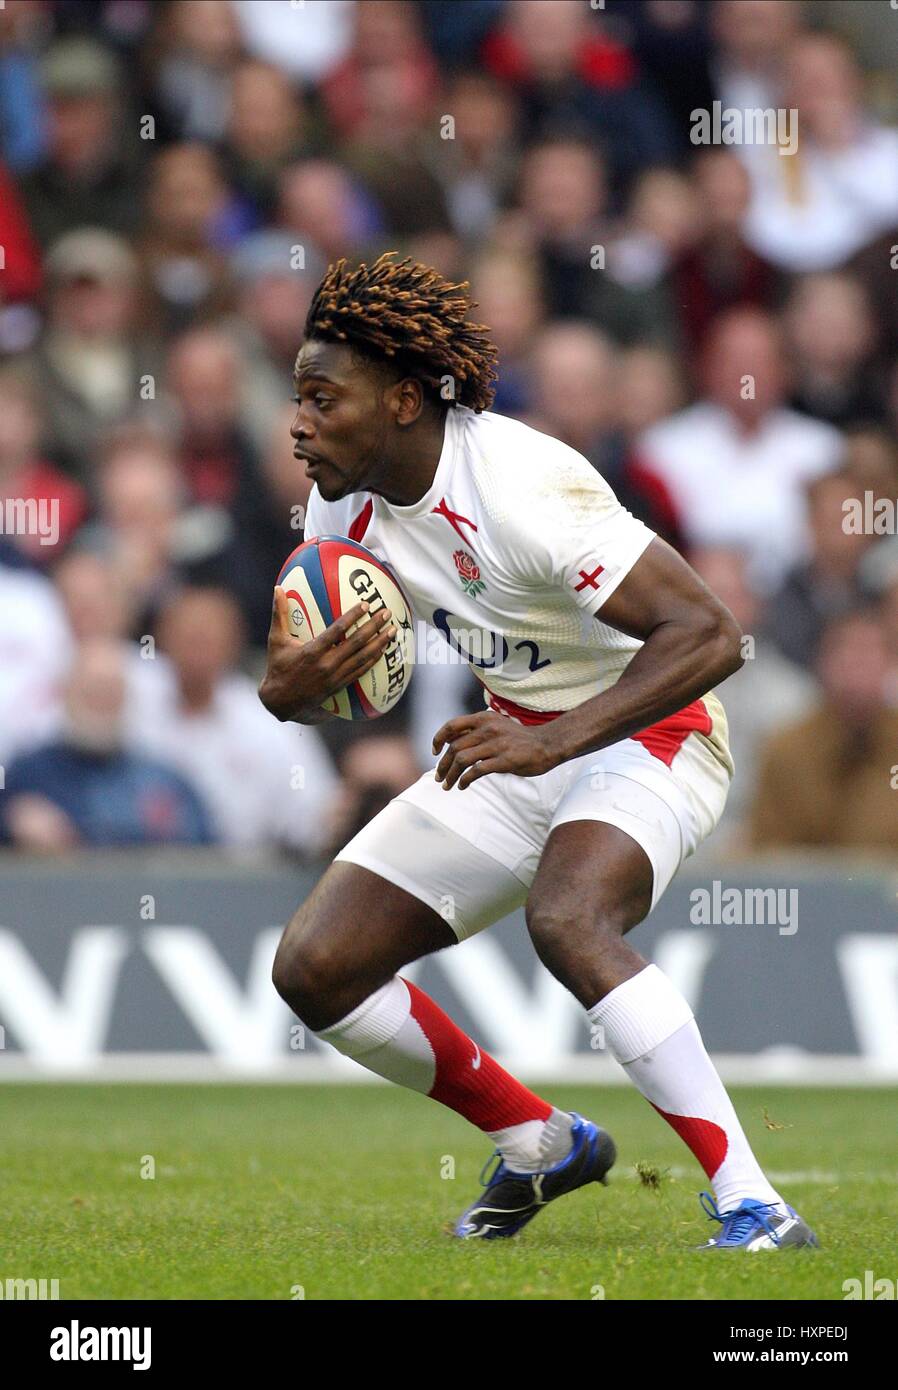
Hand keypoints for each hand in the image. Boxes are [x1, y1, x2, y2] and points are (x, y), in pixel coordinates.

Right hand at [259, 586, 395, 722]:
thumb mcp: (276, 640)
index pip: (337, 630)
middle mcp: (327, 664)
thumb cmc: (278, 667)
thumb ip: (279, 614)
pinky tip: (383, 651)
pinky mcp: (339, 686)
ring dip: (379, 644)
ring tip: (392, 631)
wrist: (281, 701)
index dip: (353, 616)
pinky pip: (360, 671)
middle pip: (356, 643)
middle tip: (386, 614)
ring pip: (363, 658)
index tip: (366, 605)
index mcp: (312, 651)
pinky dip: (373, 660)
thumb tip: (277, 588)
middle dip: (374, 627)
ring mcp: (335, 676)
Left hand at [431, 710, 557, 789]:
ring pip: (462, 760)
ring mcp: (496, 744)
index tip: (434, 752)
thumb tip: (451, 744)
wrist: (548, 744)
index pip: (452, 725)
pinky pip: (476, 771)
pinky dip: (465, 780)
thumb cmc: (520, 739)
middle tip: (439, 778)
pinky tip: (463, 786)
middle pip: (454, 747)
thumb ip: (477, 732)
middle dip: (443, 765)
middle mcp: (488, 729)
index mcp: (484, 718)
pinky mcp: (504, 760)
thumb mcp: (497, 727)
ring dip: (451, 775)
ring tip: (448, 785)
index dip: (438, 738)